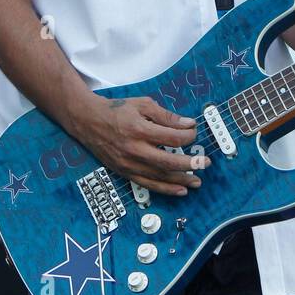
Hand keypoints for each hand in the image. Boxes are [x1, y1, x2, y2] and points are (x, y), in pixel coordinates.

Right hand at [70, 94, 210, 196]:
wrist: (87, 121)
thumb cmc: (117, 110)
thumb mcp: (142, 104)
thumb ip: (166, 115)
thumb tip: (189, 124)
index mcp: (139, 129)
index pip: (171, 137)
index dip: (188, 136)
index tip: (194, 132)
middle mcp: (134, 149)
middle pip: (168, 161)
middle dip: (190, 164)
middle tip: (206, 163)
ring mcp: (129, 163)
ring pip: (159, 177)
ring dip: (181, 180)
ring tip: (198, 181)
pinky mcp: (125, 172)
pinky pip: (148, 184)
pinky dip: (165, 189)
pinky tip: (180, 190)